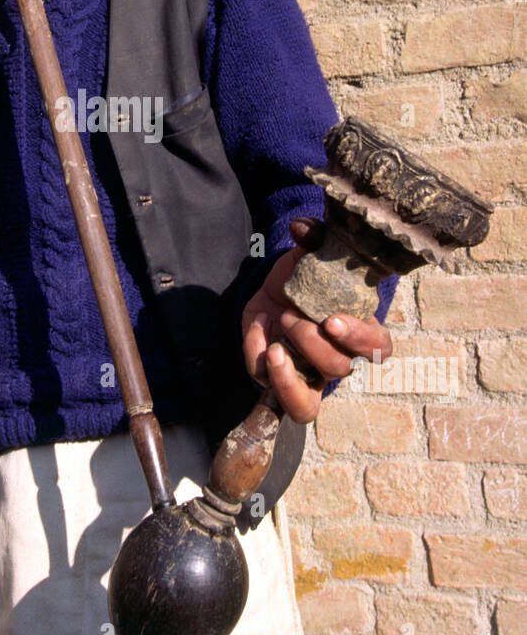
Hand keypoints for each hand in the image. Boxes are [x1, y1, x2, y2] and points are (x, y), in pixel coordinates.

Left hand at [241, 219, 392, 424]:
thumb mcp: (310, 254)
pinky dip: (256, 358)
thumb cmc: (304, 275)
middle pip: (338, 370)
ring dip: (288, 380)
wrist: (274, 289)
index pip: (378, 349)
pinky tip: (257, 329)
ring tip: (275, 348)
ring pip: (306, 407)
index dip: (359, 339)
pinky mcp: (274, 379)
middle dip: (312, 343)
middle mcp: (335, 359)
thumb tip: (301, 228)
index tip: (332, 319)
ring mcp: (304, 375)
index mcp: (358, 330)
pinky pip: (266, 387)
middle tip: (291, 317)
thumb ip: (315, 238)